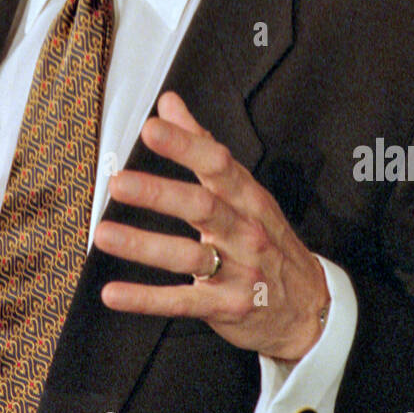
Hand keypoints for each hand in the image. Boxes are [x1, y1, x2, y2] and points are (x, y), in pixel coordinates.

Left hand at [95, 92, 328, 361]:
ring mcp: (238, 272)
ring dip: (144, 245)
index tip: (150, 129)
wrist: (310, 308)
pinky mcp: (226, 307)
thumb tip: (168, 103)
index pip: (218, 164)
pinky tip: (111, 293)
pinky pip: (181, 302)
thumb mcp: (245, 191)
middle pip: (203, 207)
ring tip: (103, 233)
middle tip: (118, 182)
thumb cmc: (268, 238)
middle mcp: (246, 231)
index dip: (184, 146)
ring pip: (188, 257)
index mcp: (248, 198)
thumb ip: (203, 145)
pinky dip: (145, 299)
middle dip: (160, 194)